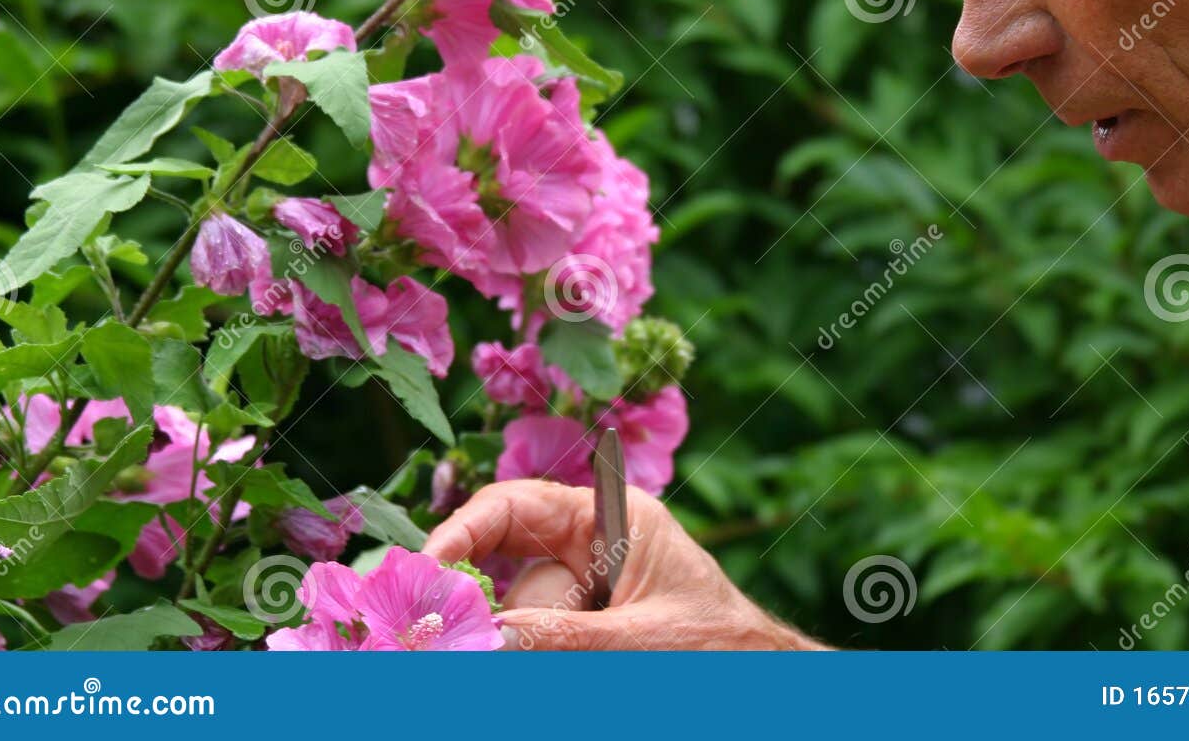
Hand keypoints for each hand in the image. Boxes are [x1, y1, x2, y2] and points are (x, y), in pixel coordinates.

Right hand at [424, 479, 824, 649]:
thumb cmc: (724, 649)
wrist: (761, 683)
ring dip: (509, 636)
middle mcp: (590, 547)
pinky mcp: (579, 627)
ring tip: (521, 649)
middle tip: (440, 629)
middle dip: (478, 597)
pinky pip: (531, 634)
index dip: (464, 530)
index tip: (427, 567)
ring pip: (514, 609)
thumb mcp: (643, 641)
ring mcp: (582, 590)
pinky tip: (507, 651)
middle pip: (505, 561)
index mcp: (613, 519)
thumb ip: (564, 638)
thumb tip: (485, 636)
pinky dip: (521, 646)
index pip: (519, 505)